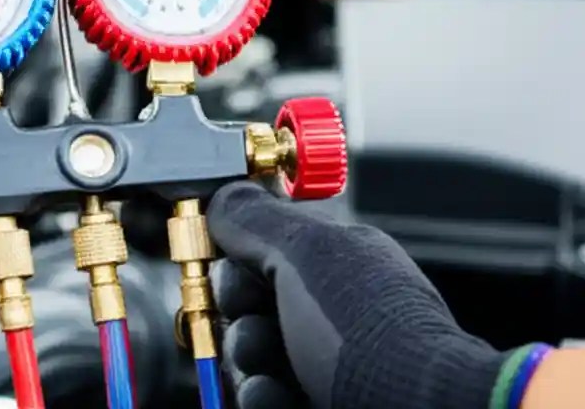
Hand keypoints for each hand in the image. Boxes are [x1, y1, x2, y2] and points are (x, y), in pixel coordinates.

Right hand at [207, 181, 507, 408]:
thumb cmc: (370, 331)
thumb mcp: (308, 254)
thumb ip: (258, 220)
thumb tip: (224, 196)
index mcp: (337, 260)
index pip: (266, 241)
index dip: (234, 246)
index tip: (214, 252)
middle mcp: (330, 308)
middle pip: (248, 299)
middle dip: (234, 305)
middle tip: (246, 312)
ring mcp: (322, 360)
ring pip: (249, 350)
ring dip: (244, 354)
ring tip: (264, 365)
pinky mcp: (311, 401)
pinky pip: (261, 394)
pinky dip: (258, 395)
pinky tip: (274, 396)